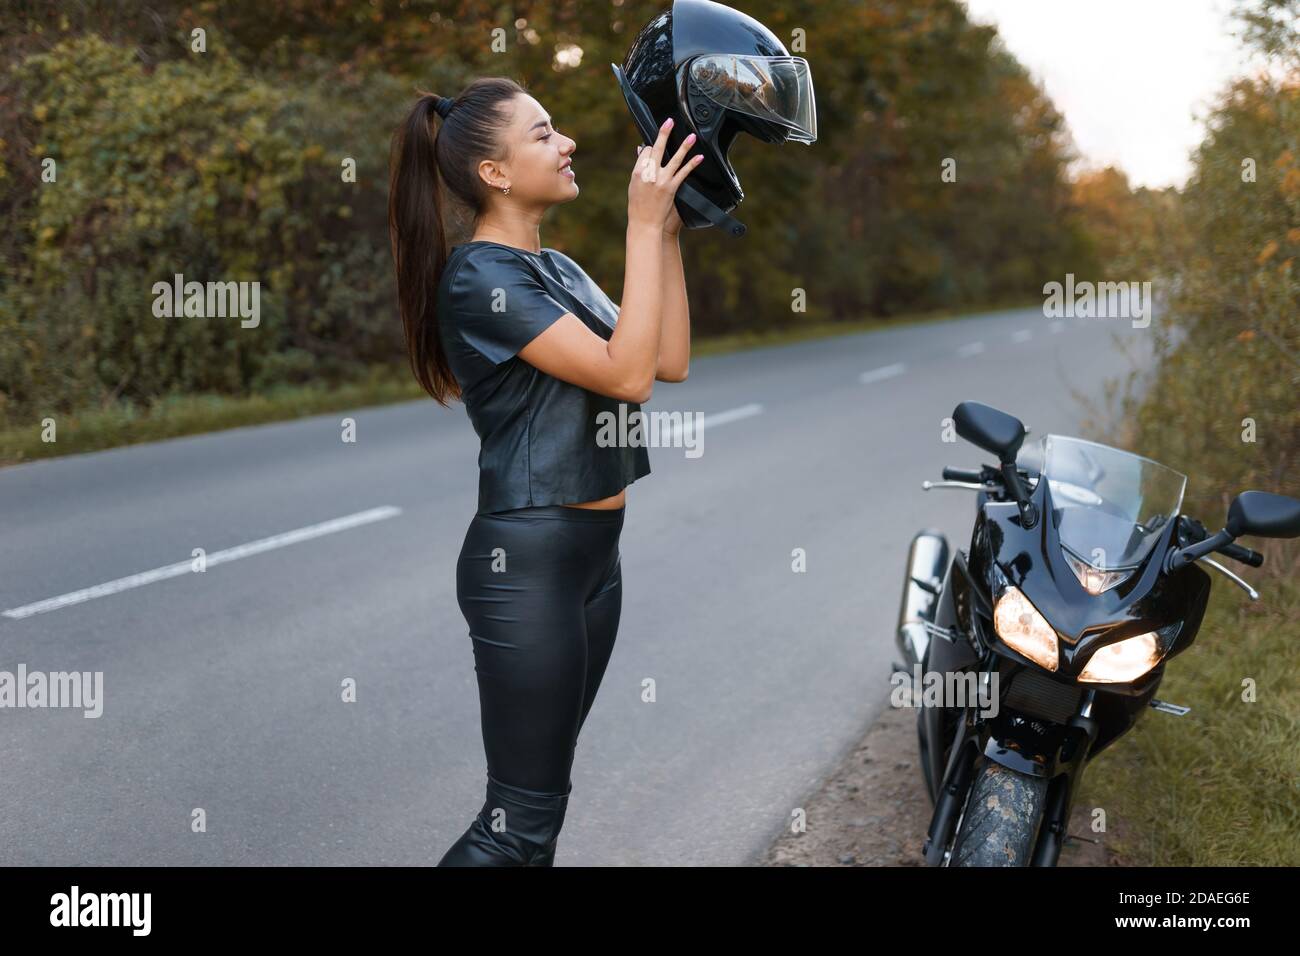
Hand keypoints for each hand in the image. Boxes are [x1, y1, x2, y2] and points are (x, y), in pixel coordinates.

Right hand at [628, 117, 702, 232]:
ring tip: (691, 136)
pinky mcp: (672, 188)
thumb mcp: (634, 185)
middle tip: (669, 121)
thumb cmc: (638, 205)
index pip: (646, 152)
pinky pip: (683, 173)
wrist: (644, 223)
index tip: (653, 147)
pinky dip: (692, 164)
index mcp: (638, 172)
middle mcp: (650, 174)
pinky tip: (699, 157)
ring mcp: (662, 181)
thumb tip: (643, 150)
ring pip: (674, 159)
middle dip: (664, 133)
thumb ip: (640, 167)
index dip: (650, 148)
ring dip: (684, 146)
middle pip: (658, 149)